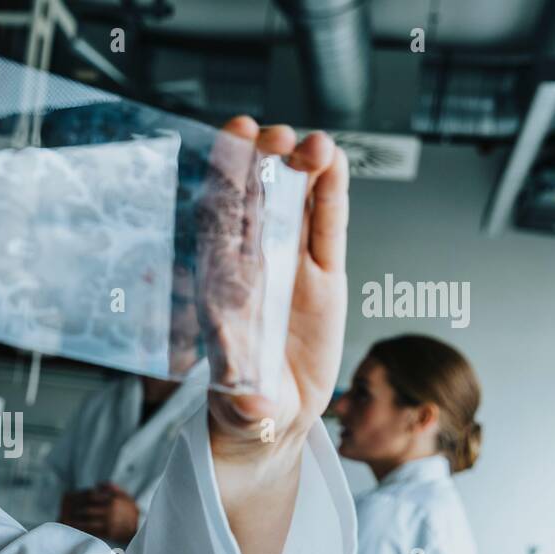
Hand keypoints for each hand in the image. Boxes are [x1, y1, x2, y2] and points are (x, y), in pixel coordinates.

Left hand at [59, 483, 138, 543]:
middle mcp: (109, 511)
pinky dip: (83, 530)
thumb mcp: (125, 495)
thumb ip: (112, 488)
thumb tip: (97, 485)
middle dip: (75, 510)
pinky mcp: (108, 533)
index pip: (91, 496)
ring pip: (87, 522)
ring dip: (76, 522)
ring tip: (67, 520)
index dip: (80, 497)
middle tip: (66, 510)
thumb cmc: (130, 510)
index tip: (72, 498)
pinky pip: (92, 532)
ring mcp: (108, 523)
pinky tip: (76, 529)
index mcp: (112, 500)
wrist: (141, 527)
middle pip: (86, 510)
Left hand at [206, 118, 348, 455]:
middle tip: (272, 133)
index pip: (219, 221)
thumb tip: (244, 389)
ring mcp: (291, 267)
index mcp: (223, 286)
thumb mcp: (241, 400)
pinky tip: (335, 163)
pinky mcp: (325, 278)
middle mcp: (255, 268)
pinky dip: (332, 197)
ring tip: (313, 143)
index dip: (223, 177)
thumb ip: (242, 389)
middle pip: (256, 201)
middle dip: (261, 163)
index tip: (230, 140)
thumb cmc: (243, 403)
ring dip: (301, 171)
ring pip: (296, 206)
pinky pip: (329, 229)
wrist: (275, 419)